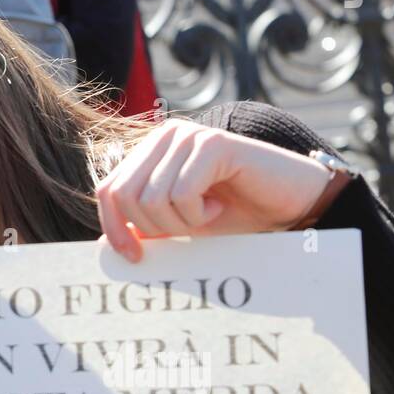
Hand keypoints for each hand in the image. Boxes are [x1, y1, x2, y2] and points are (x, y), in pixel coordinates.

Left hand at [95, 119, 330, 261]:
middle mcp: (164, 136)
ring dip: (182, 223)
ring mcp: (187, 136)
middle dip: (153, 228)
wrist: (287, 204)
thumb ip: (145, 226)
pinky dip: (199, 213)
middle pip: (125, 194)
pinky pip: (182, 193)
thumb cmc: (234, 214)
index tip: (133, 258)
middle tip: (188, 229)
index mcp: (149, 151)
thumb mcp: (180, 224)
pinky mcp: (212, 144)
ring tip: (208, 214)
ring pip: (152, 198)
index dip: (113, 227)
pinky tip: (220, 205)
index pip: (109, 189)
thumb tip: (105, 245)